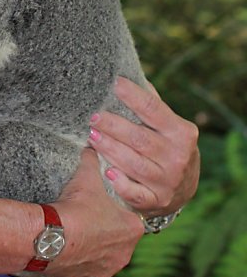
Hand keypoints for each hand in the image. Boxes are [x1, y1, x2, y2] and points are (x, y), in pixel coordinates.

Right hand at [46, 148, 143, 276]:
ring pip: (99, 261)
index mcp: (132, 230)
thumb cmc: (77, 206)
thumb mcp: (86, 174)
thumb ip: (92, 160)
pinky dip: (72, 271)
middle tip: (84, 216)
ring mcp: (102, 273)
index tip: (101, 202)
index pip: (130, 218)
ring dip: (89, 251)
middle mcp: (122, 256)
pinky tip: (61, 259)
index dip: (115, 209)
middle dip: (103, 231)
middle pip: (116, 241)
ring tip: (72, 236)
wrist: (52, 236)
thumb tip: (92, 146)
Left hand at [88, 76, 199, 216]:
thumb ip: (152, 103)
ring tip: (92, 136)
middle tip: (93, 116)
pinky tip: (107, 171)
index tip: (113, 83)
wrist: (183, 188)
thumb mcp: (169, 125)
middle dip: (113, 125)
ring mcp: (167, 182)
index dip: (133, 95)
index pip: (154, 109)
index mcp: (182, 133)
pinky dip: (121, 183)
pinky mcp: (156, 201)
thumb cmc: (168, 145)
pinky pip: (135, 194)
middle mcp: (177, 158)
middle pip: (139, 137)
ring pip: (133, 163)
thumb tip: (128, 74)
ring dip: (109, 148)